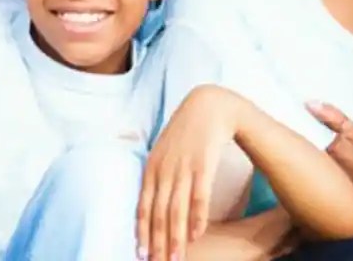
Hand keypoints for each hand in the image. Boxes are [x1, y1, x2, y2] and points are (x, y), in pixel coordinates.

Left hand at [138, 85, 244, 260]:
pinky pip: (199, 196)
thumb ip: (156, 173)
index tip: (142, 254)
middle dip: (158, 243)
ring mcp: (184, 167)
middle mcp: (164, 170)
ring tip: (176, 258)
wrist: (210, 106)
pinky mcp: (204, 164)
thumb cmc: (187, 130)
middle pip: (158, 213)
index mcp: (151, 168)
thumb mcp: (163, 150)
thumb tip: (149, 199)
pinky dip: (197, 217)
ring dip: (176, 237)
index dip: (142, 233)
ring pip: (176, 209)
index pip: (143, 207)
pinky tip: (197, 234)